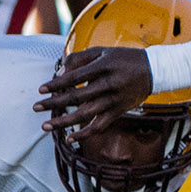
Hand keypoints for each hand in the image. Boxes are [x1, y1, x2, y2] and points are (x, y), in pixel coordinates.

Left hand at [35, 46, 152, 137]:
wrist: (154, 70)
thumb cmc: (123, 59)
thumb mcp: (102, 52)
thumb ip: (79, 59)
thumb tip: (59, 74)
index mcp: (103, 67)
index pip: (74, 77)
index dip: (56, 84)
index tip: (41, 90)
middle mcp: (109, 84)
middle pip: (76, 97)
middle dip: (54, 103)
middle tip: (36, 107)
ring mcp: (114, 100)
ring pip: (86, 115)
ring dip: (64, 122)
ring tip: (45, 126)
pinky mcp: (119, 111)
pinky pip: (100, 126)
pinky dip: (85, 134)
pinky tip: (70, 139)